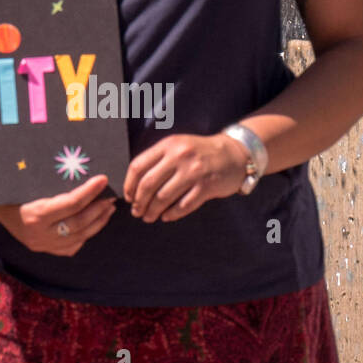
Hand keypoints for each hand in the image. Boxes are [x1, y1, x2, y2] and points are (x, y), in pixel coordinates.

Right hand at [0, 174, 116, 255]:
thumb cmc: (8, 189)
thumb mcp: (25, 183)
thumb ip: (51, 182)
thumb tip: (80, 169)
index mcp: (35, 215)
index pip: (70, 204)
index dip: (89, 192)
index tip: (103, 180)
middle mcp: (40, 234)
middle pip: (78, 223)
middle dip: (98, 209)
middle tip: (110, 196)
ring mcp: (43, 245)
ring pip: (79, 238)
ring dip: (97, 222)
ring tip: (108, 208)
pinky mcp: (44, 250)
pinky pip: (71, 247)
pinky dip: (85, 235)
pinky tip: (93, 223)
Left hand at [123, 134, 247, 222]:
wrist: (234, 155)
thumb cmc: (199, 153)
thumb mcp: (176, 147)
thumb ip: (157, 160)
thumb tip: (134, 184)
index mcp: (167, 145)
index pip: (138, 166)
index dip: (129, 185)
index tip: (128, 197)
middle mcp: (179, 157)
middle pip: (148, 184)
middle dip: (139, 202)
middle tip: (136, 212)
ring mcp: (193, 172)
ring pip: (164, 197)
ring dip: (153, 210)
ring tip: (148, 217)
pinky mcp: (206, 187)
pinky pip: (184, 205)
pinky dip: (172, 214)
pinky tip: (166, 217)